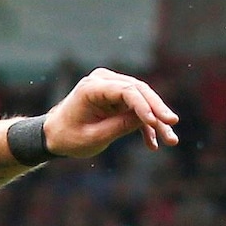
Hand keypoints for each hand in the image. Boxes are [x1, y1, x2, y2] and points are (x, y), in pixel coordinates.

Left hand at [45, 69, 179, 157]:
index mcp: (92, 87)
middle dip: (157, 110)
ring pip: (142, 101)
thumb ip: (119, 127)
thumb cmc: (67, 137)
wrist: (53, 136)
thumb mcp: (92, 137)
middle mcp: (104, 81)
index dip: (144, 106)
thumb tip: (149, 119)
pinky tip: (153, 144)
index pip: (126, 91)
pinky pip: (136, 110)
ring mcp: (112, 88)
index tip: (156, 122)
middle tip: (173, 124)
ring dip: (156, 121)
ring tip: (171, 140)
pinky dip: (145, 126)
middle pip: (139, 92)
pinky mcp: (117, 99)